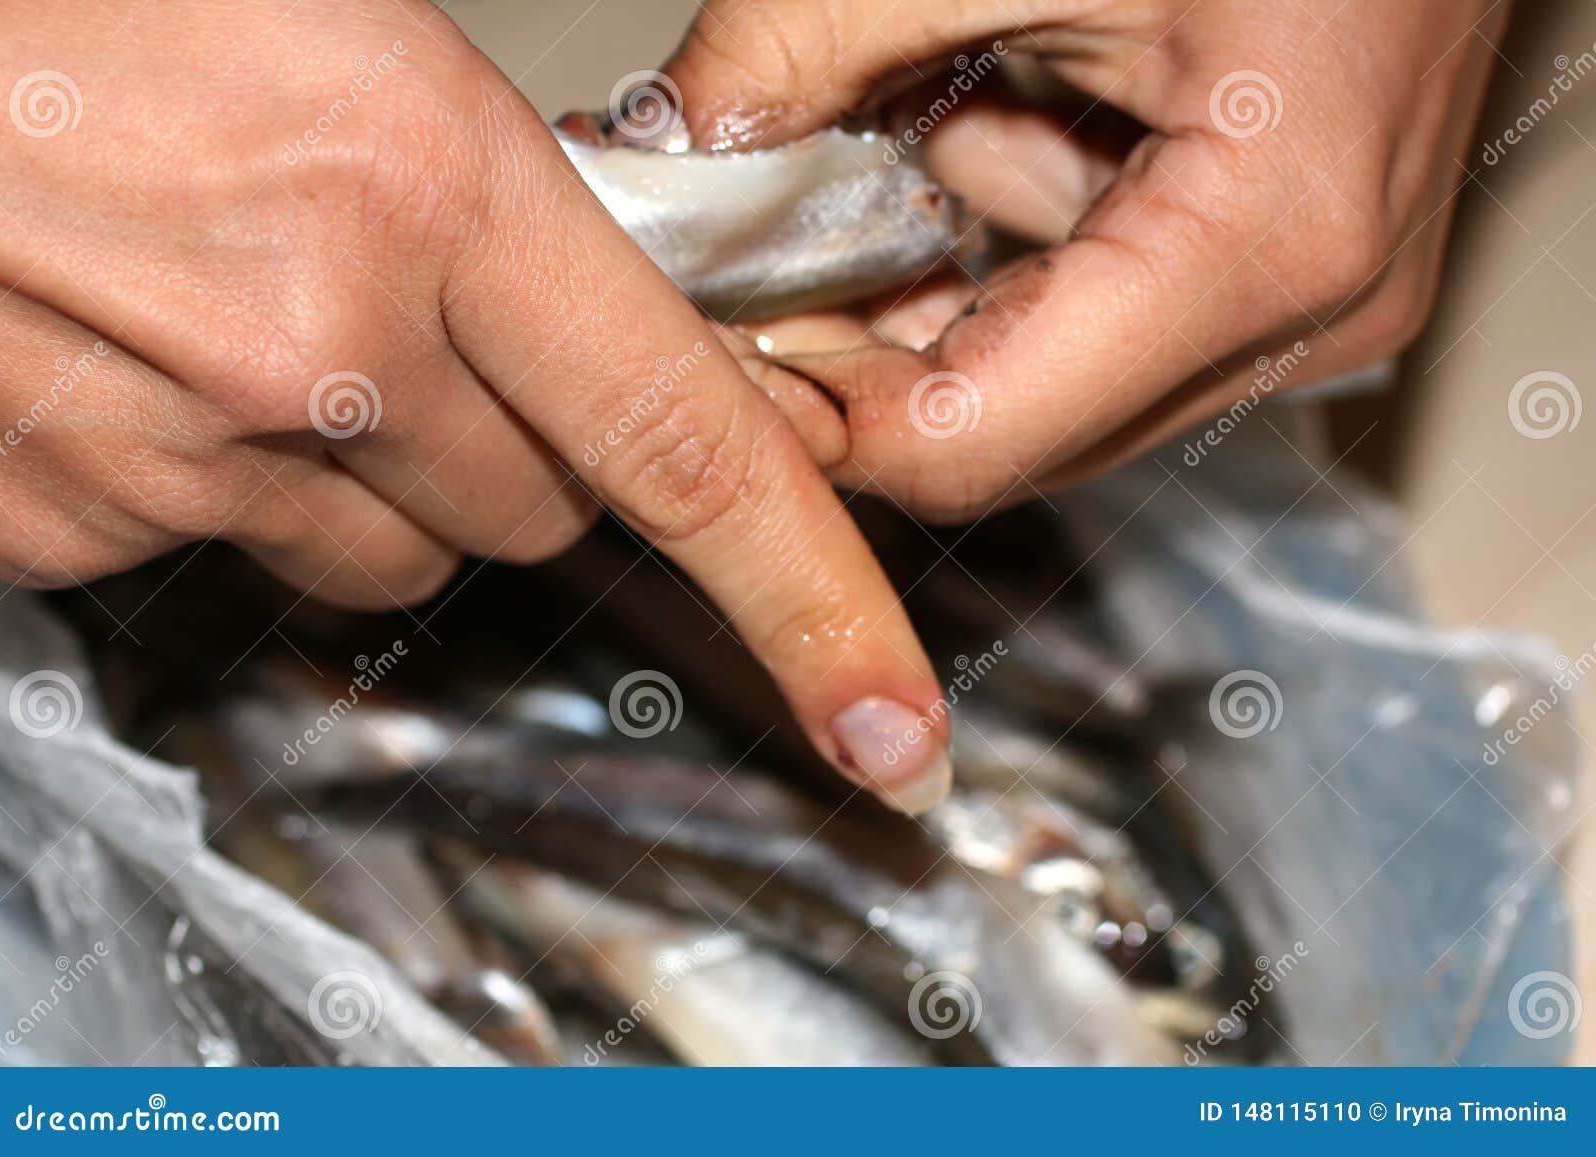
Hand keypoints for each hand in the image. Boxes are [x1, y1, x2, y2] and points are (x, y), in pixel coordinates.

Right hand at [0, 1, 950, 812]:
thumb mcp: (333, 21)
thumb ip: (482, 183)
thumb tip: (583, 316)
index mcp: (417, 174)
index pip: (685, 443)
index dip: (815, 594)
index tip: (886, 714)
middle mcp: (312, 337)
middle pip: (535, 513)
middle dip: (530, 457)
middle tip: (444, 337)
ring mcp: (172, 445)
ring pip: (381, 552)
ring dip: (375, 476)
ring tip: (262, 320)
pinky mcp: (55, 514)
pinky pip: (219, 549)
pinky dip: (224, 481)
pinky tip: (146, 354)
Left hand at [666, 0, 1504, 514]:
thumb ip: (816, 37)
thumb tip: (680, 139)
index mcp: (1263, 240)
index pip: (974, 435)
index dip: (814, 417)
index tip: (708, 357)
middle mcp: (1305, 311)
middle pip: (1006, 425)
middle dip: (861, 350)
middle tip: (749, 258)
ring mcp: (1310, 299)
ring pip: (1044, 373)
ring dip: (933, 279)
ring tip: (890, 135)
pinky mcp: (1290, 265)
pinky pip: (1101, 309)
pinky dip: (1010, 238)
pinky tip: (984, 115)